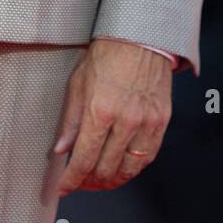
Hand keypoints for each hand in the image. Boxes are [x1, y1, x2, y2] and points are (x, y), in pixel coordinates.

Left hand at [52, 38, 171, 193]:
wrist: (140, 36)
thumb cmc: (107, 53)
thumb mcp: (78, 82)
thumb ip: (70, 120)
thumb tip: (61, 148)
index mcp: (100, 110)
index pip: (84, 159)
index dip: (72, 178)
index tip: (64, 185)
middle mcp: (125, 120)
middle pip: (105, 168)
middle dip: (89, 181)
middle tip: (80, 181)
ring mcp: (146, 122)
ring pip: (129, 169)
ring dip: (112, 180)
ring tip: (100, 180)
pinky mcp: (161, 121)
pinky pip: (148, 156)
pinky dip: (134, 168)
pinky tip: (123, 168)